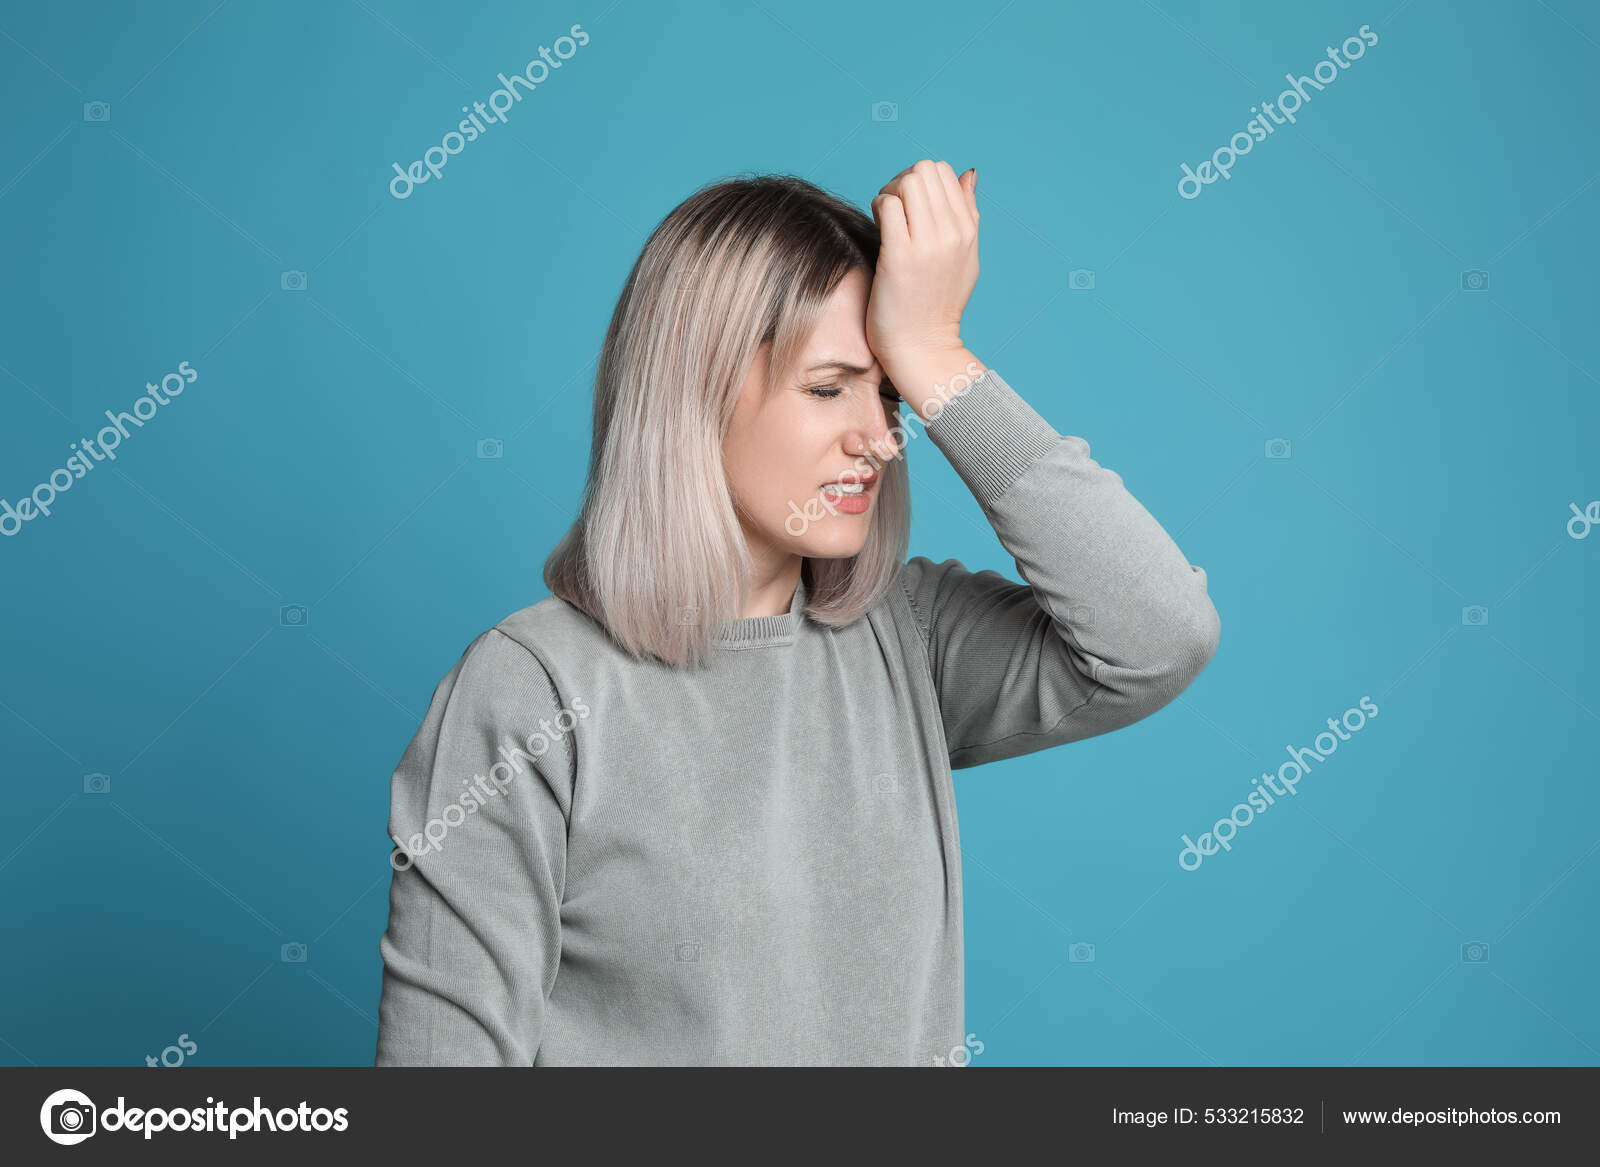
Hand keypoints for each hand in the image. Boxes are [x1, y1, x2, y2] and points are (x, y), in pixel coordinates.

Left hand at [866, 160, 978, 374]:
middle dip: (901, 182)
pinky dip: (879, 207)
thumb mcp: (966, 257)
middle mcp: (952, 234)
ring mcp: (928, 245)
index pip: (944, 172)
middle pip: (924, 170)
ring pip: (907, 182)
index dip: (919, 181)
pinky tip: (879, 228)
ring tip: (886, 220)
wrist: (922, 347)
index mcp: (968, 231)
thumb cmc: (937, 304)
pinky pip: (889, 205)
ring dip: (889, 193)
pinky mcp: (900, 257)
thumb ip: (968, 212)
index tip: (909, 207)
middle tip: (892, 210)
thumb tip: (969, 173)